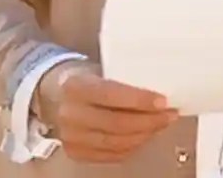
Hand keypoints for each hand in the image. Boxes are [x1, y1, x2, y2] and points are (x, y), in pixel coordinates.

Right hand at [36, 61, 178, 163]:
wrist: (53, 95)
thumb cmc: (83, 78)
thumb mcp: (98, 69)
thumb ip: (123, 79)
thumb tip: (162, 87)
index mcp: (75, 86)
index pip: (111, 95)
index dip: (140, 100)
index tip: (162, 101)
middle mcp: (70, 114)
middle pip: (117, 124)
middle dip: (149, 121)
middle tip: (169, 114)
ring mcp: (71, 137)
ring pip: (116, 142)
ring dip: (144, 135)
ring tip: (160, 124)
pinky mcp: (76, 152)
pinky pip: (111, 154)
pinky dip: (132, 146)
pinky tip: (144, 135)